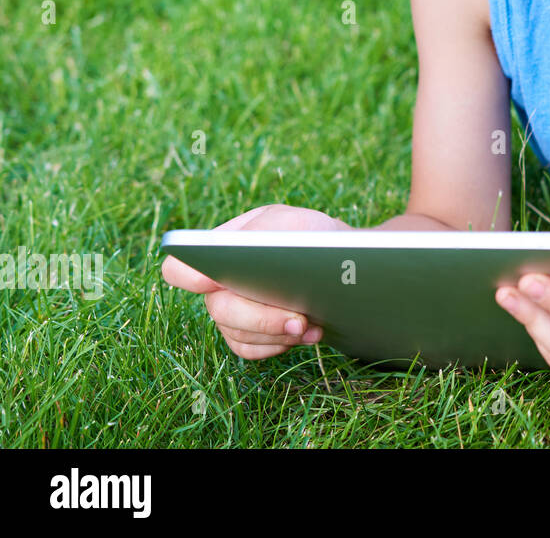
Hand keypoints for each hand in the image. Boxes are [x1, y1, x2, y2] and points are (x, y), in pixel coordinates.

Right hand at [161, 203, 350, 359]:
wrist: (345, 267)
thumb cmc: (315, 238)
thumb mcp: (293, 223)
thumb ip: (259, 234)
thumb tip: (225, 260)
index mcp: (223, 248)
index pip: (180, 267)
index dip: (189, 276)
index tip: (215, 280)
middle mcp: (219, 282)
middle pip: (218, 308)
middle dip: (260, 317)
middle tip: (299, 319)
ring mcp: (232, 310)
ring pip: (236, 333)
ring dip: (276, 333)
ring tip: (312, 326)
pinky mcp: (249, 334)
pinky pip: (249, 350)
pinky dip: (276, 345)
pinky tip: (305, 336)